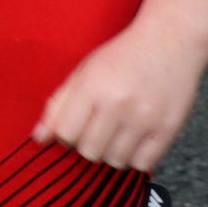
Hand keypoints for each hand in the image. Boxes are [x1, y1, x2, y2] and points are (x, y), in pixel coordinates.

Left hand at [33, 19, 207, 174]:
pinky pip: (142, 164)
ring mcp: (146, 118)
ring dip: (110, 153)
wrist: (169, 41)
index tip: (72, 127)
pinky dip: (133, 158)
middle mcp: (118, 104)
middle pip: (89, 151)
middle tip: (94, 130)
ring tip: (114, 134)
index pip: (66, 133)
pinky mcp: (169, 129)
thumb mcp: (83, 71)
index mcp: (92, 86)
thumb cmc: (121, 56)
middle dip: (86, 145)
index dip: (64, 136)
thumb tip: (38, 137)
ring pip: (115, 161)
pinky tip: (132, 140)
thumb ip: (58, 105)